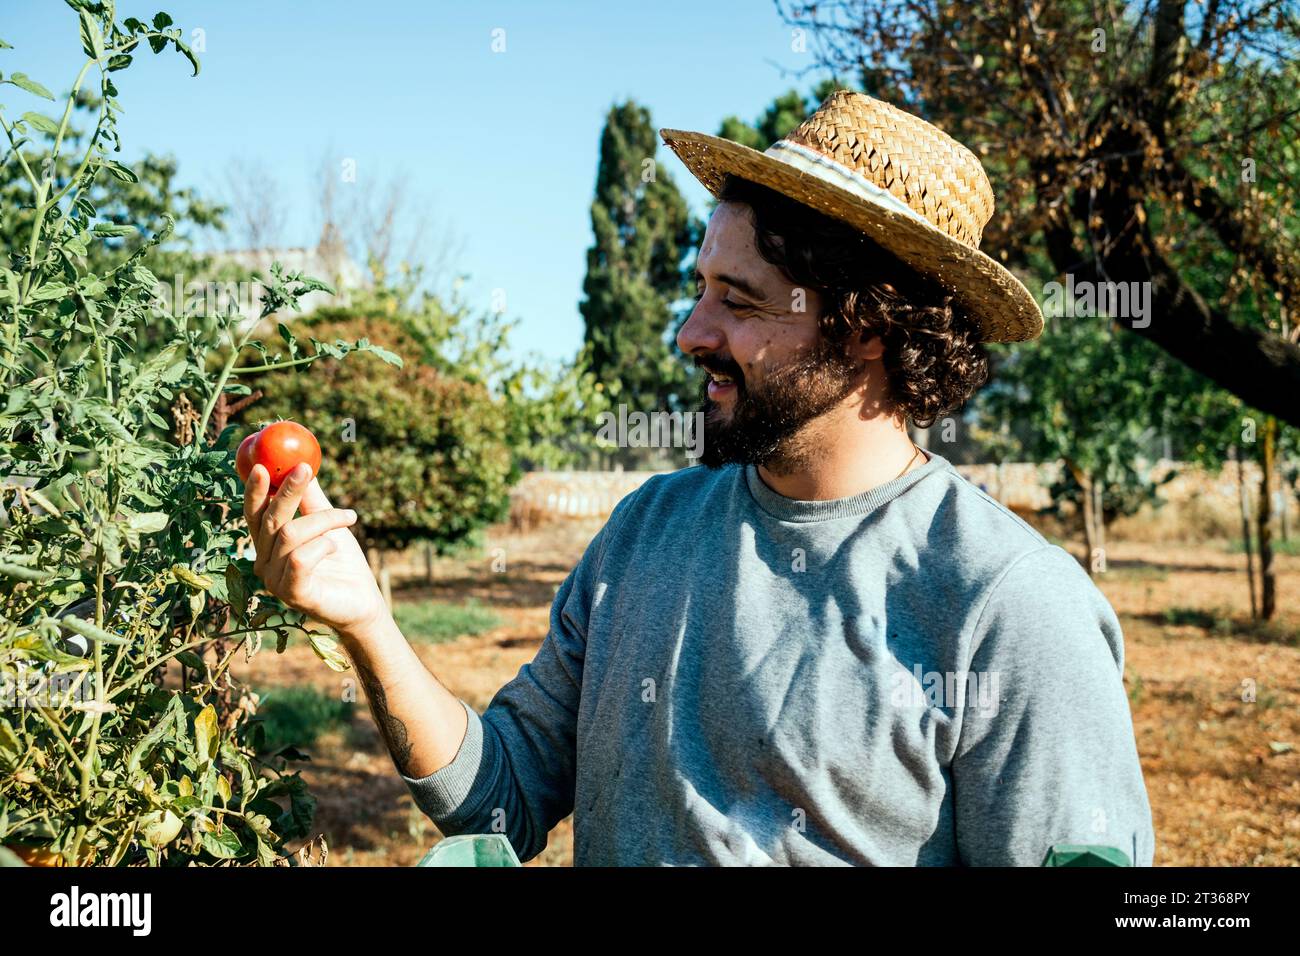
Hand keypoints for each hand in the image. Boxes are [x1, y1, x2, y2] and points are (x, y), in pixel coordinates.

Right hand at [243, 461, 387, 635]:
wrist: (364, 601)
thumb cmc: (343, 563)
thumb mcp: (329, 524)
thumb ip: (313, 500)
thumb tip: (301, 464)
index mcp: (268, 546)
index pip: (255, 514)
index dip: (255, 490)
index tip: (262, 465)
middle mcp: (264, 564)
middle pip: (269, 520)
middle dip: (288, 491)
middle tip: (304, 468)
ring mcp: (274, 581)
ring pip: (290, 534)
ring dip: (324, 521)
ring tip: (348, 519)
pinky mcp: (291, 594)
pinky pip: (300, 558)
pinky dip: (322, 545)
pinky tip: (335, 547)